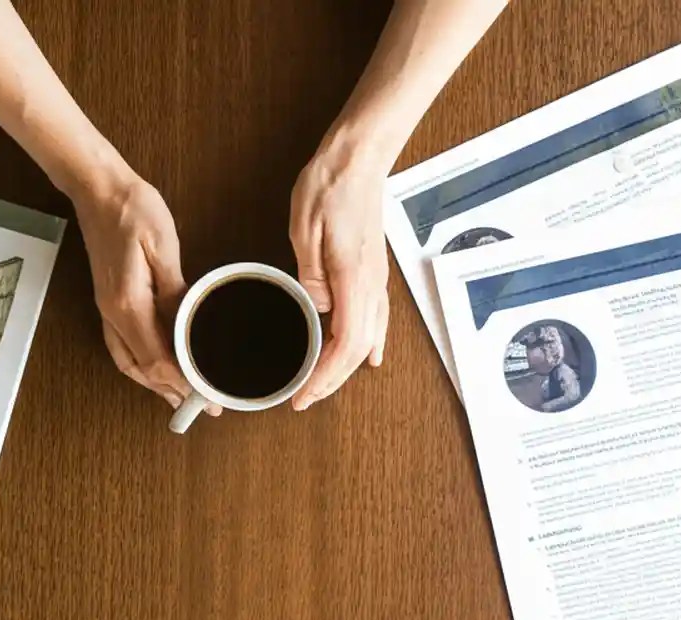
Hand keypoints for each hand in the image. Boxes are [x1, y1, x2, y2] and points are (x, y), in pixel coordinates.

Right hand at [71, 169, 218, 414]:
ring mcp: (107, 309)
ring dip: (154, 382)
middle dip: (169, 391)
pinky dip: (141, 364)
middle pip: (140, 368)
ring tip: (181, 396)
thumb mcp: (163, 248)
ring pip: (128, 361)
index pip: (156, 360)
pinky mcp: (108, 301)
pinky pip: (123, 345)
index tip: (208, 396)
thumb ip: (176, 291)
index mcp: (127, 304)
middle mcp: (113, 314)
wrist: (98, 189)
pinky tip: (156, 367)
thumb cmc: (134, 211)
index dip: (182, 382)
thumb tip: (189, 326)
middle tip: (201, 406)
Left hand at [288, 139, 389, 410]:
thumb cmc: (330, 185)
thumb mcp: (305, 228)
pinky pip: (376, 320)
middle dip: (331, 381)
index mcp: (354, 278)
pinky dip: (368, 345)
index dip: (326, 376)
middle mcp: (371, 285)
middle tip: (303, 399)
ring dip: (346, 367)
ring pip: (368, 338)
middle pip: (358, 350)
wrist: (359, 159)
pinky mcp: (373, 273)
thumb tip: (316, 307)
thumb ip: (310, 273)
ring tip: (323, 385)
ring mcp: (376, 280)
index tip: (303, 393)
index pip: (346, 344)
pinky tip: (367, 357)